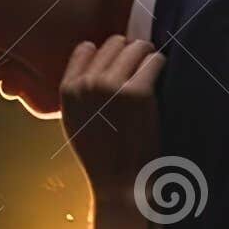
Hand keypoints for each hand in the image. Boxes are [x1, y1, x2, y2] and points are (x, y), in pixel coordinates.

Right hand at [60, 36, 164, 200]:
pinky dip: (160, 67)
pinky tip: (160, 83)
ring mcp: (113, 86)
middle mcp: (87, 84)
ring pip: (136, 47)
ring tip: (151, 75)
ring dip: (147, 58)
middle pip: (114, 43)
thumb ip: (80, 91)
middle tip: (139, 71)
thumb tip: (96, 60)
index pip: (86, 48)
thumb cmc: (102, 157)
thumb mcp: (75, 122)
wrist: (121, 184)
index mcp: (68, 90)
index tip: (118, 68)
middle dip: (129, 54)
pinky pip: (154, 61)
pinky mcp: (139, 92)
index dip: (106, 56)